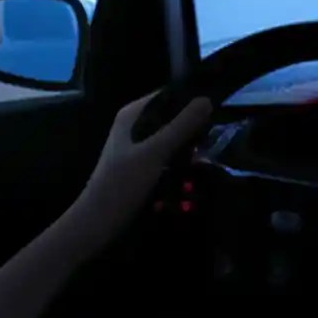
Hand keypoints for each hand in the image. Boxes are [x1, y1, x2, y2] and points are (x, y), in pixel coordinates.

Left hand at [78, 92, 212, 228]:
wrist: (99, 222)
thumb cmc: (122, 184)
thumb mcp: (155, 152)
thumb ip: (181, 126)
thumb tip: (207, 99)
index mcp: (133, 114)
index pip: (168, 94)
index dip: (191, 98)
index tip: (217, 107)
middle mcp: (136, 125)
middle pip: (172, 116)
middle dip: (193, 125)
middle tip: (217, 135)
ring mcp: (139, 146)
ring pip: (173, 137)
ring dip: (189, 144)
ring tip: (211, 151)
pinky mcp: (144, 165)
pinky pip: (169, 155)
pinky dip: (182, 159)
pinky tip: (197, 167)